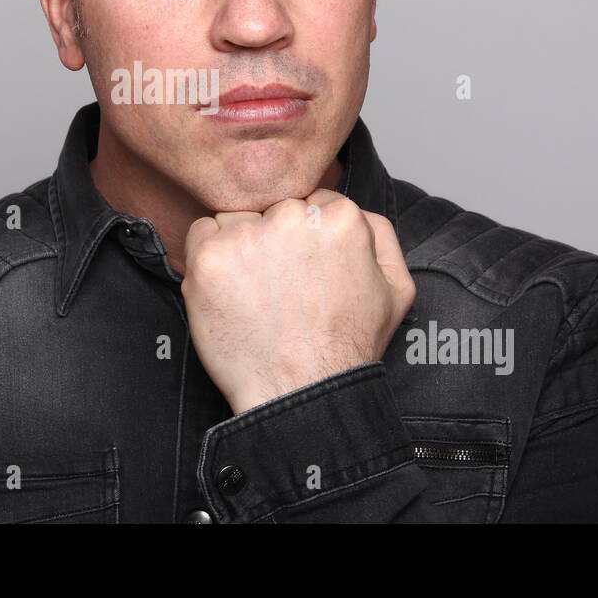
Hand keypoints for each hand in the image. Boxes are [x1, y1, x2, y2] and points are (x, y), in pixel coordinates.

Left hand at [180, 189, 415, 414]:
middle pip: (273, 210)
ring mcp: (247, 236)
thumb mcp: (395, 290)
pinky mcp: (210, 258)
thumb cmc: (345, 348)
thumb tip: (352, 211)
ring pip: (236, 219)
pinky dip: (209, 256)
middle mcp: (292, 218)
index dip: (305, 240)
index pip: (312, 204)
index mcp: (340, 219)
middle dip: (273, 241)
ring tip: (254, 293)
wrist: (299, 392)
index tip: (302, 270)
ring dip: (240, 246)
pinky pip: (201, 233)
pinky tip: (228, 290)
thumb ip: (381, 235)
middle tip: (279, 288)